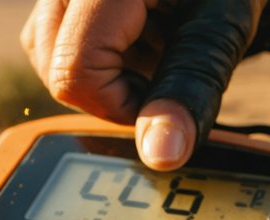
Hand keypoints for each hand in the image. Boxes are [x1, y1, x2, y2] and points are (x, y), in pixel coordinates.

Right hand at [22, 0, 266, 170]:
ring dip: (100, 76)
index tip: (164, 98)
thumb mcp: (221, 31)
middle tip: (163, 66)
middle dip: (111, 92)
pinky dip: (92, 60)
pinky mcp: (61, 0)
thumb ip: (189, 89)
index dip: (119, 106)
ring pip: (48, 60)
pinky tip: (133, 45)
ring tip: (151, 51)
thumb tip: (160, 155)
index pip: (76, 70)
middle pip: (57, 70)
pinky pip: (51, 44)